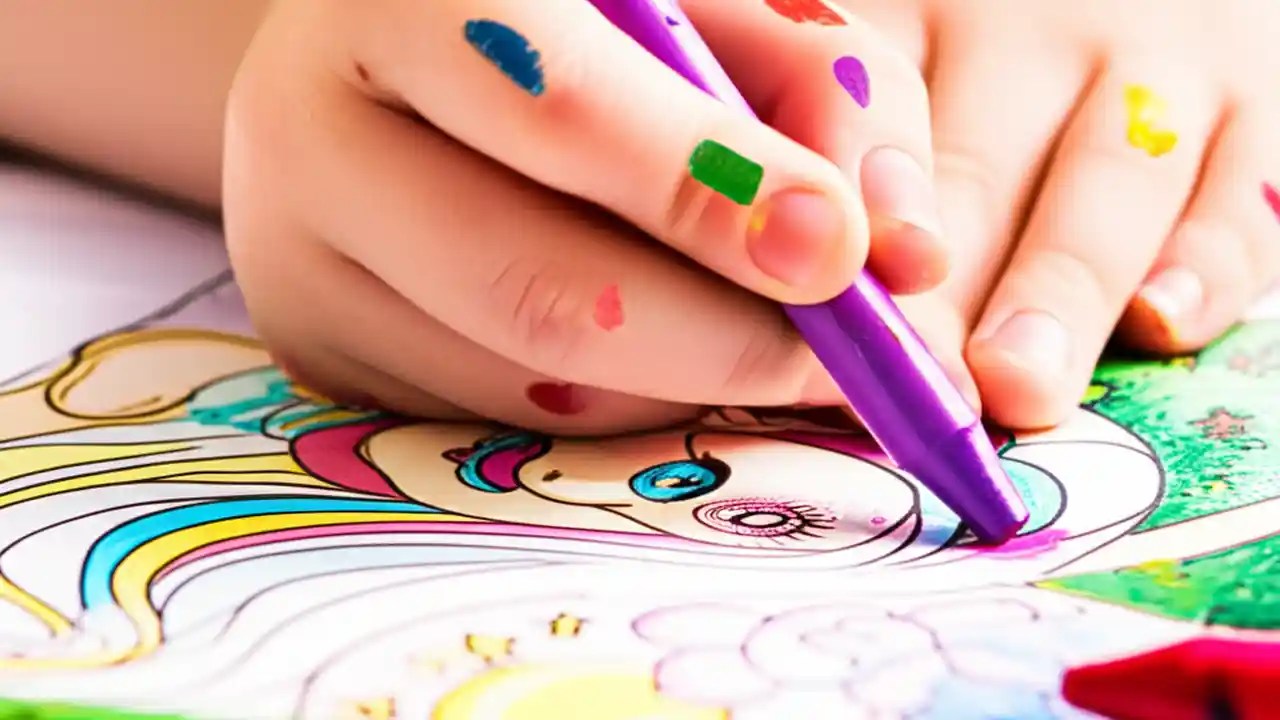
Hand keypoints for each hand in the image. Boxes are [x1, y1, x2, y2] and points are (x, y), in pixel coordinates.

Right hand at [222, 0, 955, 433]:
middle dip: (730, 346)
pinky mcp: (312, 345)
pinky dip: (614, 404)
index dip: (714, 197)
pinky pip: (495, 416)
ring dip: (684, 384)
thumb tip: (901, 256)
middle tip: (851, 364)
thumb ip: (820, 99)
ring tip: (764, 344)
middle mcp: (311, 126)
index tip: (848, 259)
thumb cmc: (585, 22)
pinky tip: (661, 349)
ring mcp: (292, 254)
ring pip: (530, 379)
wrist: (393, 57)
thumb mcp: (711, 11)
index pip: (565, 109)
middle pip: (541, 290)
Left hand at [837, 0, 1279, 427]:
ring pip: (1108, 180)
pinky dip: (1207, 264)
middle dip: (945, 289)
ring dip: (1059, 287)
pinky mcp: (1256, 94)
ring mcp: (1156, 56)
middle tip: (921, 382)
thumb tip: (804, 313)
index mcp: (909, 8)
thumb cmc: (965, 50)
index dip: (854, 207)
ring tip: (1019, 384)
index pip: (862, 105)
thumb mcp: (886, 49)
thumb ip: (831, 142)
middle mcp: (1029, 23)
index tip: (834, 290)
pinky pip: (1240, 195)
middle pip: (976, 168)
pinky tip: (1161, 322)